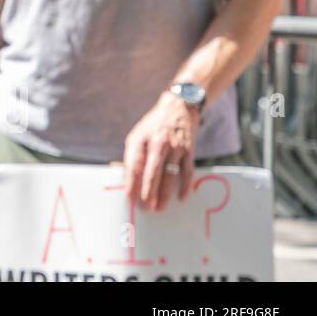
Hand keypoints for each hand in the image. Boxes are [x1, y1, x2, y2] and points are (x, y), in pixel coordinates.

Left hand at [121, 91, 200, 210]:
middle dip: (148, 192)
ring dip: (165, 193)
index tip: (130, 198)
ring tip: (160, 207)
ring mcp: (175, 147)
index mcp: (141, 139)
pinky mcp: (189, 150)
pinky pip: (187, 171)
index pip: (134, 164)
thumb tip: (127, 178)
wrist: (178, 107)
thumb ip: (133, 155)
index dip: (131, 182)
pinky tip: (180, 198)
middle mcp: (158, 143)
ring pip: (170, 174)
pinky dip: (185, 186)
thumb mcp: (138, 135)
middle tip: (146, 208)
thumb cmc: (153, 126)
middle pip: (152, 172)